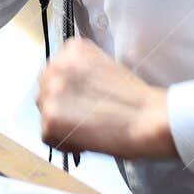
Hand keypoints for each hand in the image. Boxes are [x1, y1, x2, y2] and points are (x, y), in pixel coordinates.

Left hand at [36, 37, 176, 160]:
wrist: (149, 119)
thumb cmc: (136, 99)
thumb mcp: (104, 67)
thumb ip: (80, 72)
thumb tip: (67, 91)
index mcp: (73, 49)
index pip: (55, 70)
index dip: (68, 91)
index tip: (78, 101)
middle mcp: (58, 65)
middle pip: (45, 90)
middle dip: (61, 106)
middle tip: (82, 119)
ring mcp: (53, 91)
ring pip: (44, 113)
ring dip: (61, 125)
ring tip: (87, 130)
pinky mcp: (51, 118)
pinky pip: (48, 136)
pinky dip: (65, 144)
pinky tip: (85, 141)